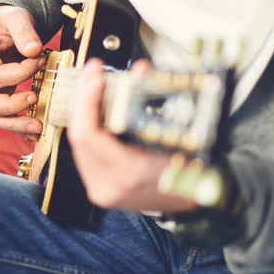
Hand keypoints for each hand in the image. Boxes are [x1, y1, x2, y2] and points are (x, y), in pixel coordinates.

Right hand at [0, 6, 45, 137]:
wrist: (1, 27)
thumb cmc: (6, 21)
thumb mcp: (16, 17)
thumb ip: (24, 31)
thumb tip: (34, 50)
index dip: (21, 72)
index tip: (40, 60)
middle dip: (9, 107)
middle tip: (35, 99)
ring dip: (14, 124)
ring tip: (38, 127)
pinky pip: (1, 117)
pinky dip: (17, 126)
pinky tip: (35, 130)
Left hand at [67, 58, 196, 213]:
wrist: (194, 202)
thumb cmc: (192, 172)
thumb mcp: (180, 137)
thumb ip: (156, 102)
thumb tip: (140, 71)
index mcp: (128, 173)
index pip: (89, 134)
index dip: (87, 101)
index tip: (95, 76)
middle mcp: (109, 184)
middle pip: (79, 136)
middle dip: (83, 99)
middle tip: (92, 72)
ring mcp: (101, 188)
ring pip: (79, 143)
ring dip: (84, 111)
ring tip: (93, 84)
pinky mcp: (99, 186)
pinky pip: (85, 152)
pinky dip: (88, 127)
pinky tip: (94, 108)